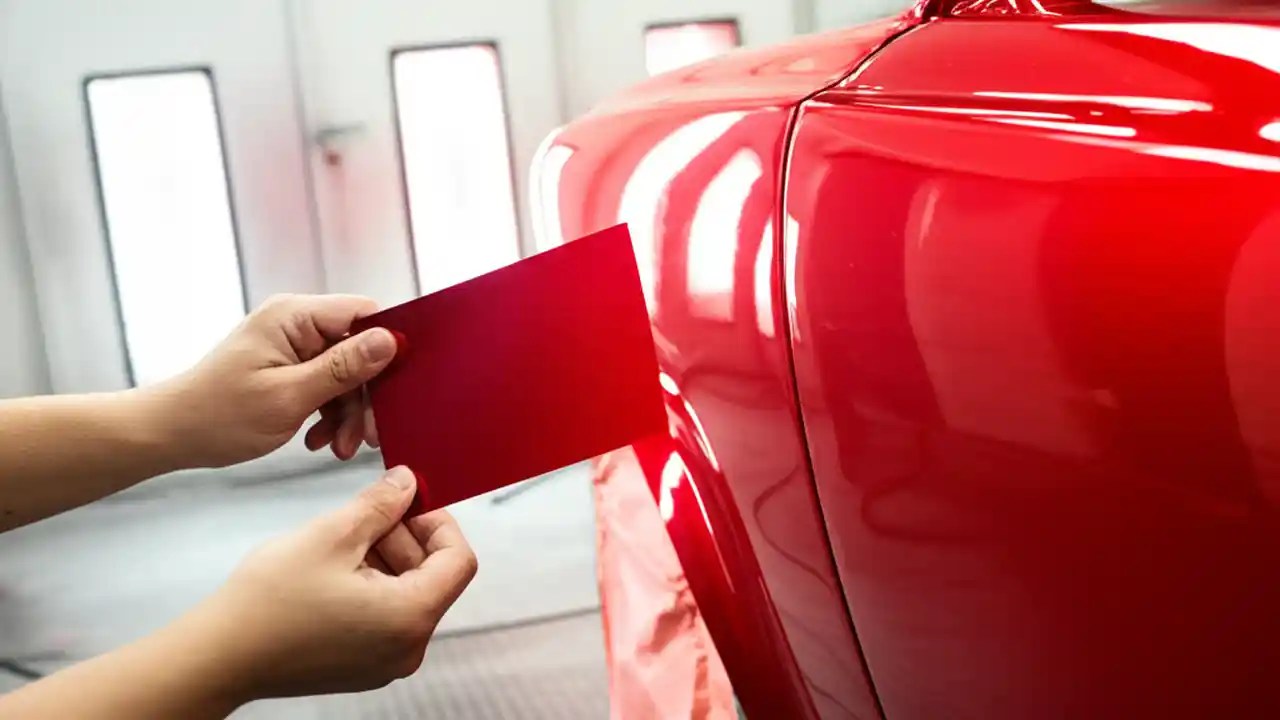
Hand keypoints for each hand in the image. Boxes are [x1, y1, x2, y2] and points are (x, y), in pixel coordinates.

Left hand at [160, 294, 396, 467]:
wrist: (171, 434)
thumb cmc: (219, 415)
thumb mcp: (289, 396)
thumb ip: (343, 368)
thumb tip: (390, 340)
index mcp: (294, 316)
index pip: (363, 314)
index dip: (387, 348)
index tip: (395, 390)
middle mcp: (296, 323)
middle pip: (358, 349)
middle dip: (365, 395)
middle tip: (367, 436)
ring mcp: (292, 345)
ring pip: (346, 372)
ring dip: (349, 412)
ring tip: (339, 447)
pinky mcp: (289, 366)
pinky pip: (327, 384)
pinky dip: (330, 413)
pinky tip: (321, 440)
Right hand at [187, 466, 476, 700]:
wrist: (218, 655)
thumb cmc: (269, 601)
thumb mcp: (333, 534)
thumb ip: (381, 505)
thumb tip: (408, 483)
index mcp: (410, 617)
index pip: (458, 560)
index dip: (437, 522)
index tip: (408, 502)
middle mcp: (407, 648)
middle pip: (433, 577)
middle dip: (404, 539)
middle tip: (366, 516)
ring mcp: (385, 663)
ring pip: (407, 594)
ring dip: (385, 560)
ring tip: (340, 543)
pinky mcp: (362, 666)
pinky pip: (385, 616)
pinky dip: (371, 586)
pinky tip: (332, 571)